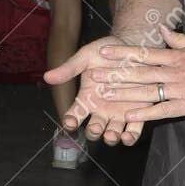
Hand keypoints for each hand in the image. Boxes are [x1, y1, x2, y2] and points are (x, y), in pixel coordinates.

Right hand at [43, 31, 150, 146]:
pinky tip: (126, 136)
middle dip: (93, 132)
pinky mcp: (138, 113)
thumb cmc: (107, 52)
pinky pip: (133, 131)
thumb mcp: (86, 57)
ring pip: (112, 134)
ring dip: (110, 138)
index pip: (74, 115)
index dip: (70, 121)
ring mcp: (119, 113)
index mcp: (87, 99)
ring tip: (110, 135)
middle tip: (95, 127)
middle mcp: (101, 110)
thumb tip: (47, 77)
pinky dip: (129, 137)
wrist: (133, 47)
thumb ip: (69, 68)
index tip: (70, 122)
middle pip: (94, 130)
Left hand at [90, 25, 184, 124]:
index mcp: (176, 56)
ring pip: (146, 91)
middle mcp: (174, 72)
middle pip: (139, 73)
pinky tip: (129, 116)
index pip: (143, 53)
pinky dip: (145, 113)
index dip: (121, 53)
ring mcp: (180, 89)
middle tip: (94, 77)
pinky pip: (163, 110)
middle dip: (115, 75)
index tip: (102, 52)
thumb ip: (178, 38)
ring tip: (104, 95)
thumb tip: (161, 28)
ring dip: (124, 93)